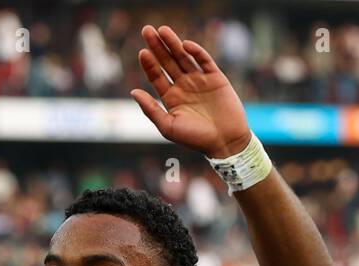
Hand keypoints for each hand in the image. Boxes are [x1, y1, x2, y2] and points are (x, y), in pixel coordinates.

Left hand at [130, 25, 251, 158]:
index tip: (142, 52)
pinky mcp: (216, 78)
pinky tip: (185, 45)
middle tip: (147, 30)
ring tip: (163, 30)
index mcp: (171, 98)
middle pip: (167, 62)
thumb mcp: (168, 126)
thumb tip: (133, 92)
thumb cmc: (195, 139)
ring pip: (184, 57)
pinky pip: (204, 61)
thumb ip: (151, 109)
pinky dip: (196, 52)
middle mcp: (184, 86)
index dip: (149, 64)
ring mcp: (200, 80)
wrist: (225, 142)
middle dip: (157, 46)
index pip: (156, 76)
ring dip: (173, 43)